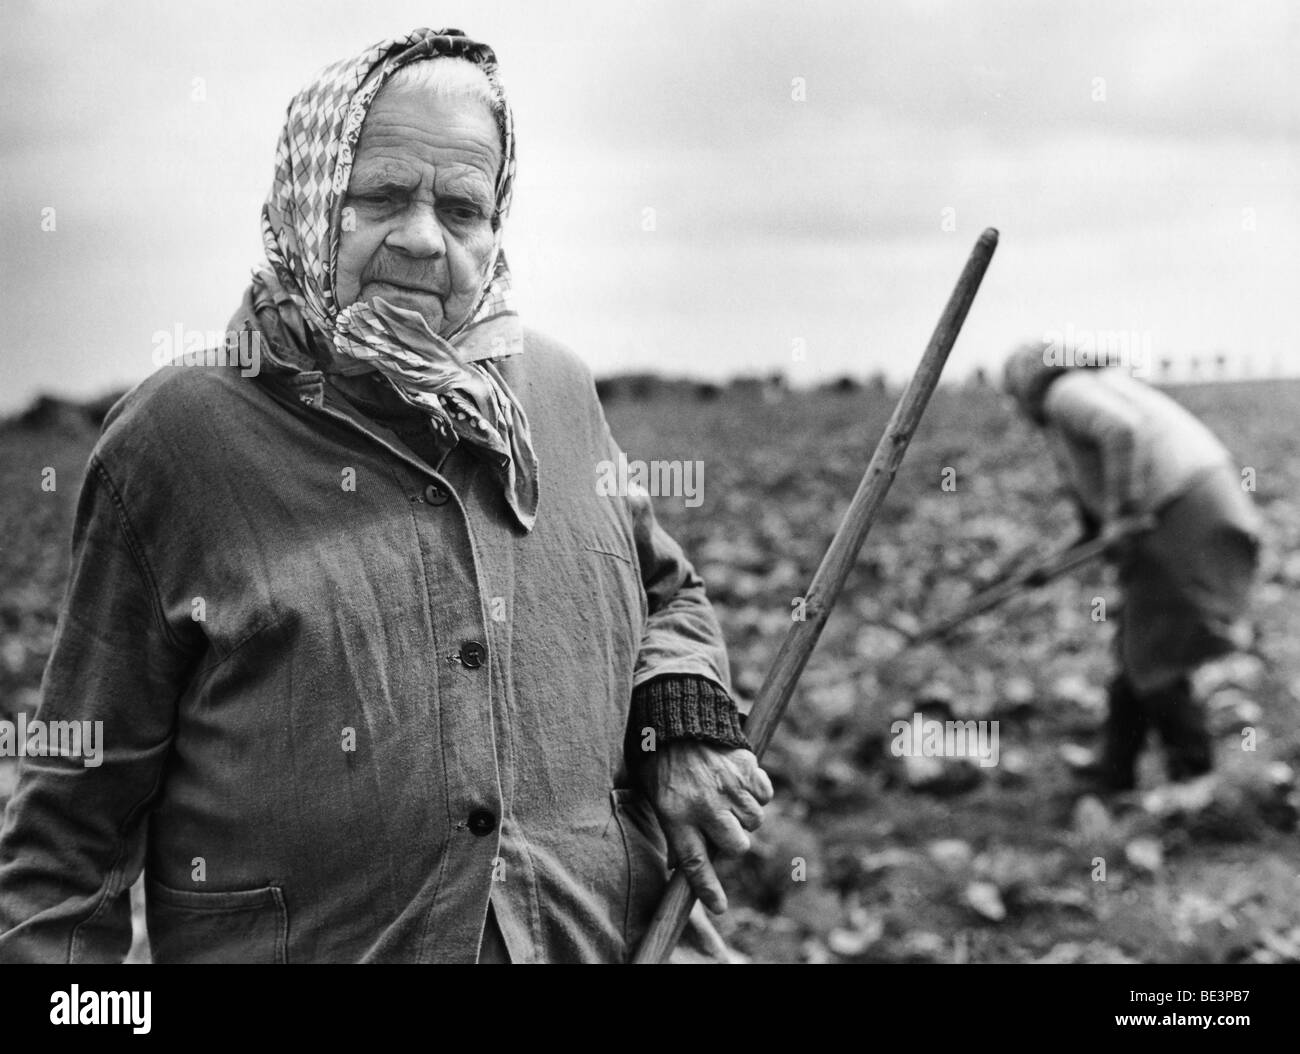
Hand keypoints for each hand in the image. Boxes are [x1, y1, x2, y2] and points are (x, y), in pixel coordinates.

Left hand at [637, 741, 773, 913]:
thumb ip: (673, 830)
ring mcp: (729, 786)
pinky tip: (740, 780)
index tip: (719, 907)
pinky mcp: (747, 768)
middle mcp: (705, 804)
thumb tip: (680, 865)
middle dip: (733, 842)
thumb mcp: (656, 797)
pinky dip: (757, 791)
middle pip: (737, 846)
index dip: (707, 888)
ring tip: (726, 794)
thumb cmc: (662, 760)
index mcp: (676, 814)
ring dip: (744, 814)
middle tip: (722, 826)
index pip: (694, 862)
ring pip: (754, 821)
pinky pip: (765, 794)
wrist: (679, 715)